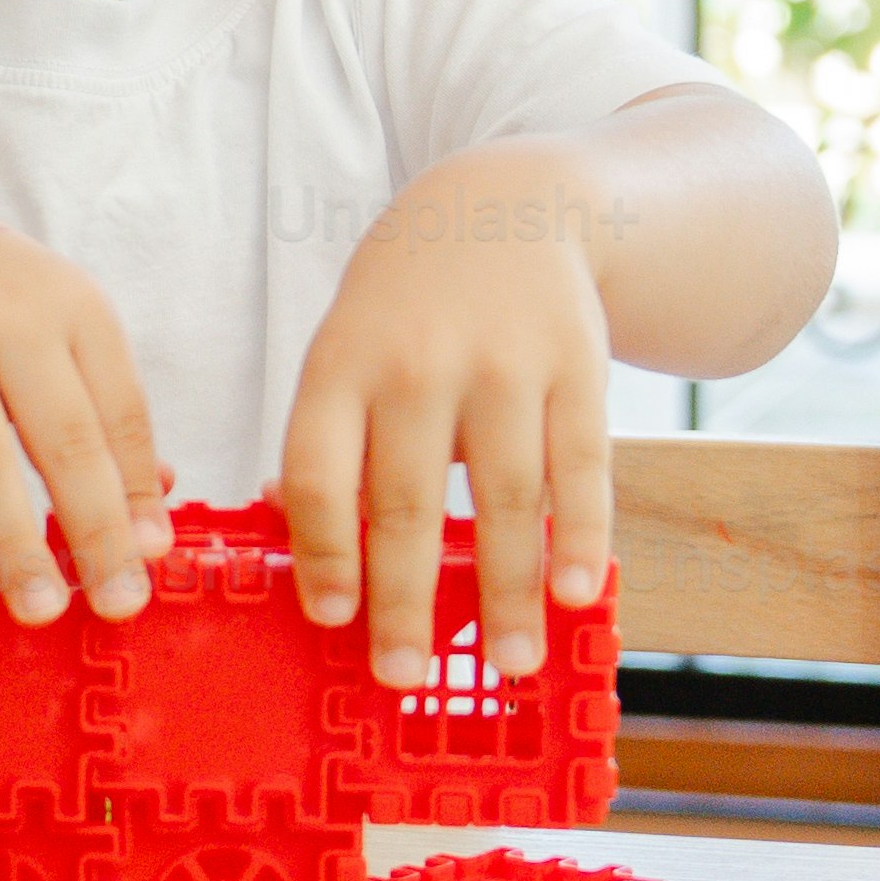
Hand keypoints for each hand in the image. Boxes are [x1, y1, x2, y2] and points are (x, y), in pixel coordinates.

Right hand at [0, 182, 166, 624]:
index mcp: (73, 311)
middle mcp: (7, 322)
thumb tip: (153, 509)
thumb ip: (103, 408)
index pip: (120, 413)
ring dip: (12, 538)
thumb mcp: (56, 325)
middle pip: (64, 438)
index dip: (138, 490)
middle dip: (96, 528)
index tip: (153, 558)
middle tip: (120, 602)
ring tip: (39, 607)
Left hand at [279, 141, 617, 682]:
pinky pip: (582, 466)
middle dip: (405, 600)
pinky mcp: (578, 367)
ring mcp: (505, 365)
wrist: (509, 204)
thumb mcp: (344, 346)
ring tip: (507, 665)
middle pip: (409, 500)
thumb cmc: (406, 304)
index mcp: (343, 365)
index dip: (324, 551)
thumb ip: (327, 434)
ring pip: (504, 496)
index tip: (330, 617)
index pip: (323, 472)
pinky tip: (578, 594)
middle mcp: (420, 366)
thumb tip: (296, 530)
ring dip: (507, 592)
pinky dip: (582, 535)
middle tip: (402, 676)